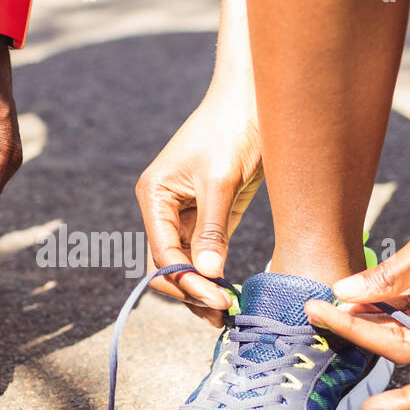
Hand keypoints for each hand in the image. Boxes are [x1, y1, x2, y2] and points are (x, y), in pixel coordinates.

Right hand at [135, 84, 262, 325]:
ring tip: (227, 311)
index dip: (185, 281)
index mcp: (155, 196)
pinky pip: (206, 253)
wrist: (254, 96)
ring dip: (202, 288)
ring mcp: (187, 213)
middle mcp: (164, 208)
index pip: (162, 254)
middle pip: (167, 265)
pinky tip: (231, 291)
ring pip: (186, 264)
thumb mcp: (222, 179)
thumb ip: (214, 227)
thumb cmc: (232, 127)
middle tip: (221, 312)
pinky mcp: (211, 214)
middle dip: (189, 291)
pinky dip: (215, 275)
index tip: (217, 298)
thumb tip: (208, 273)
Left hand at [304, 144, 409, 409]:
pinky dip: (384, 297)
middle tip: (317, 312)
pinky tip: (353, 288)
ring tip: (328, 300)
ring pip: (408, 323)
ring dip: (370, 315)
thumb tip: (342, 294)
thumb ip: (389, 274)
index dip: (405, 401)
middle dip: (363, 333)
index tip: (366, 405)